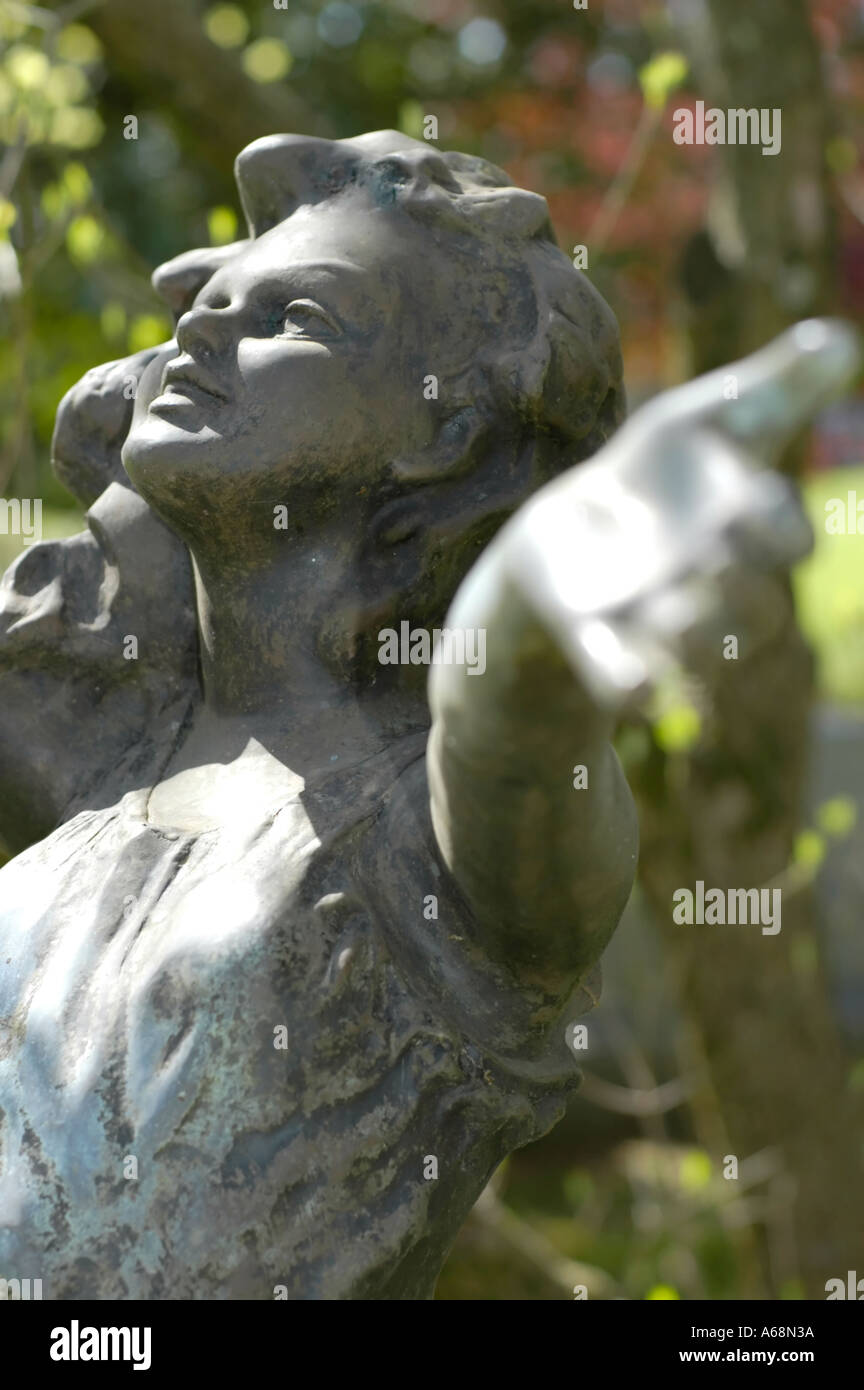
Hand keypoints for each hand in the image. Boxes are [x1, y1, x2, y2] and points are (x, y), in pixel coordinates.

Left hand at [494, 319, 859, 709]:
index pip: (786, 538)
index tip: (751, 502)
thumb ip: (776, 386)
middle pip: (752, 606)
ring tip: (665, 609)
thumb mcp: (707, 419)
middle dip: (736, 584)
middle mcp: (714, 588)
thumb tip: (838, 337)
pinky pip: (622, 678)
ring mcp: (658, 622)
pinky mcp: (599, 642)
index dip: (779, 527)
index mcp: (748, 531)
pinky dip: (630, 683)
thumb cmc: (662, 475)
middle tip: (709, 553)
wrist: (574, 527)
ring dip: (690, 634)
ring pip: (695, 648)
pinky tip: (639, 691)